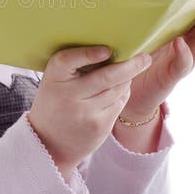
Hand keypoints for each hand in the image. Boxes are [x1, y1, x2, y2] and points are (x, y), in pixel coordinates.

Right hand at [28, 45, 152, 175]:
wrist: (49, 143)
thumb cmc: (55, 103)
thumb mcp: (54, 82)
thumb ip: (74, 67)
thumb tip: (111, 50)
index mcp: (53, 78)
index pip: (67, 60)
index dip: (88, 54)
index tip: (107, 49)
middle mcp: (68, 96)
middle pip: (107, 76)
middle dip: (131, 65)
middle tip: (145, 57)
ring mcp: (85, 113)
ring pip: (118, 89)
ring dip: (127, 78)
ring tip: (132, 70)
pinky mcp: (99, 126)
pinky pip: (119, 103)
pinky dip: (123, 93)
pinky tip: (120, 89)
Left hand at [120, 0, 194, 119]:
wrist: (130, 94)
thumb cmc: (137, 59)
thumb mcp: (143, 35)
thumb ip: (147, 19)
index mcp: (181, 34)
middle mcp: (186, 47)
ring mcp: (182, 62)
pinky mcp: (171, 76)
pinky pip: (181, 64)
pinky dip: (183, 54)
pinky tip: (181, 43)